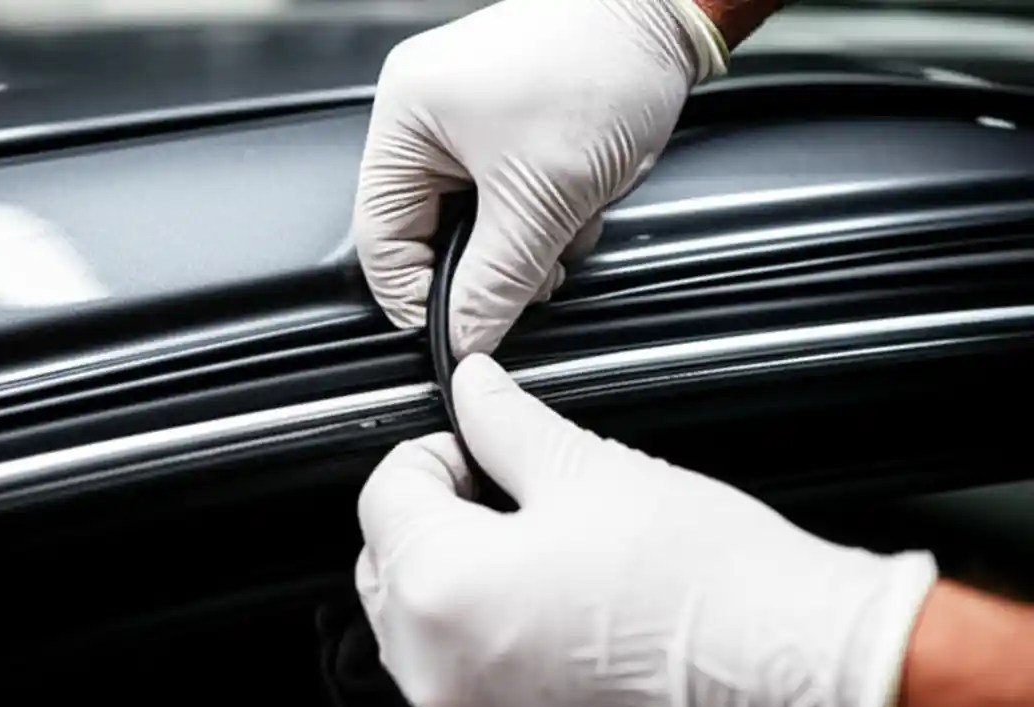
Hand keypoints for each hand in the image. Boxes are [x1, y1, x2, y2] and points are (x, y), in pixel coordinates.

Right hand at [352, 0, 727, 356]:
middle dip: (489, 263)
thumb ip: (496, 281)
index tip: (460, 330)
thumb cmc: (603, 64)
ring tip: (568, 221)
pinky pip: (504, 195)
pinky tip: (576, 198)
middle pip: (429, 232)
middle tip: (533, 277)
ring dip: (525, 239)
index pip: (380, 239)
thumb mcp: (544, 197)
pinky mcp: (504, 123)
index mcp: (404, 120)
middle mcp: (422, 115)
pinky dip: (542, 212)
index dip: (416, 296)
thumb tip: (465, 336)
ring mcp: (463, 117)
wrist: (665, 15)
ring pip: (474, 221)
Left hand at [355, 355, 937, 706]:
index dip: (436, 451)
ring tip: (534, 543)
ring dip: (449, 568)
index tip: (482, 445)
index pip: (384, 493)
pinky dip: (477, 623)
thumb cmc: (704, 585)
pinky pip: (454, 663)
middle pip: (387, 560)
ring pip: (416, 616)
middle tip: (507, 488)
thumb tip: (473, 388)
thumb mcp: (587, 470)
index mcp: (441, 590)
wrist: (786, 667)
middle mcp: (437, 666)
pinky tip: (545, 597)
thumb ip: (504, 423)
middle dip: (434, 511)